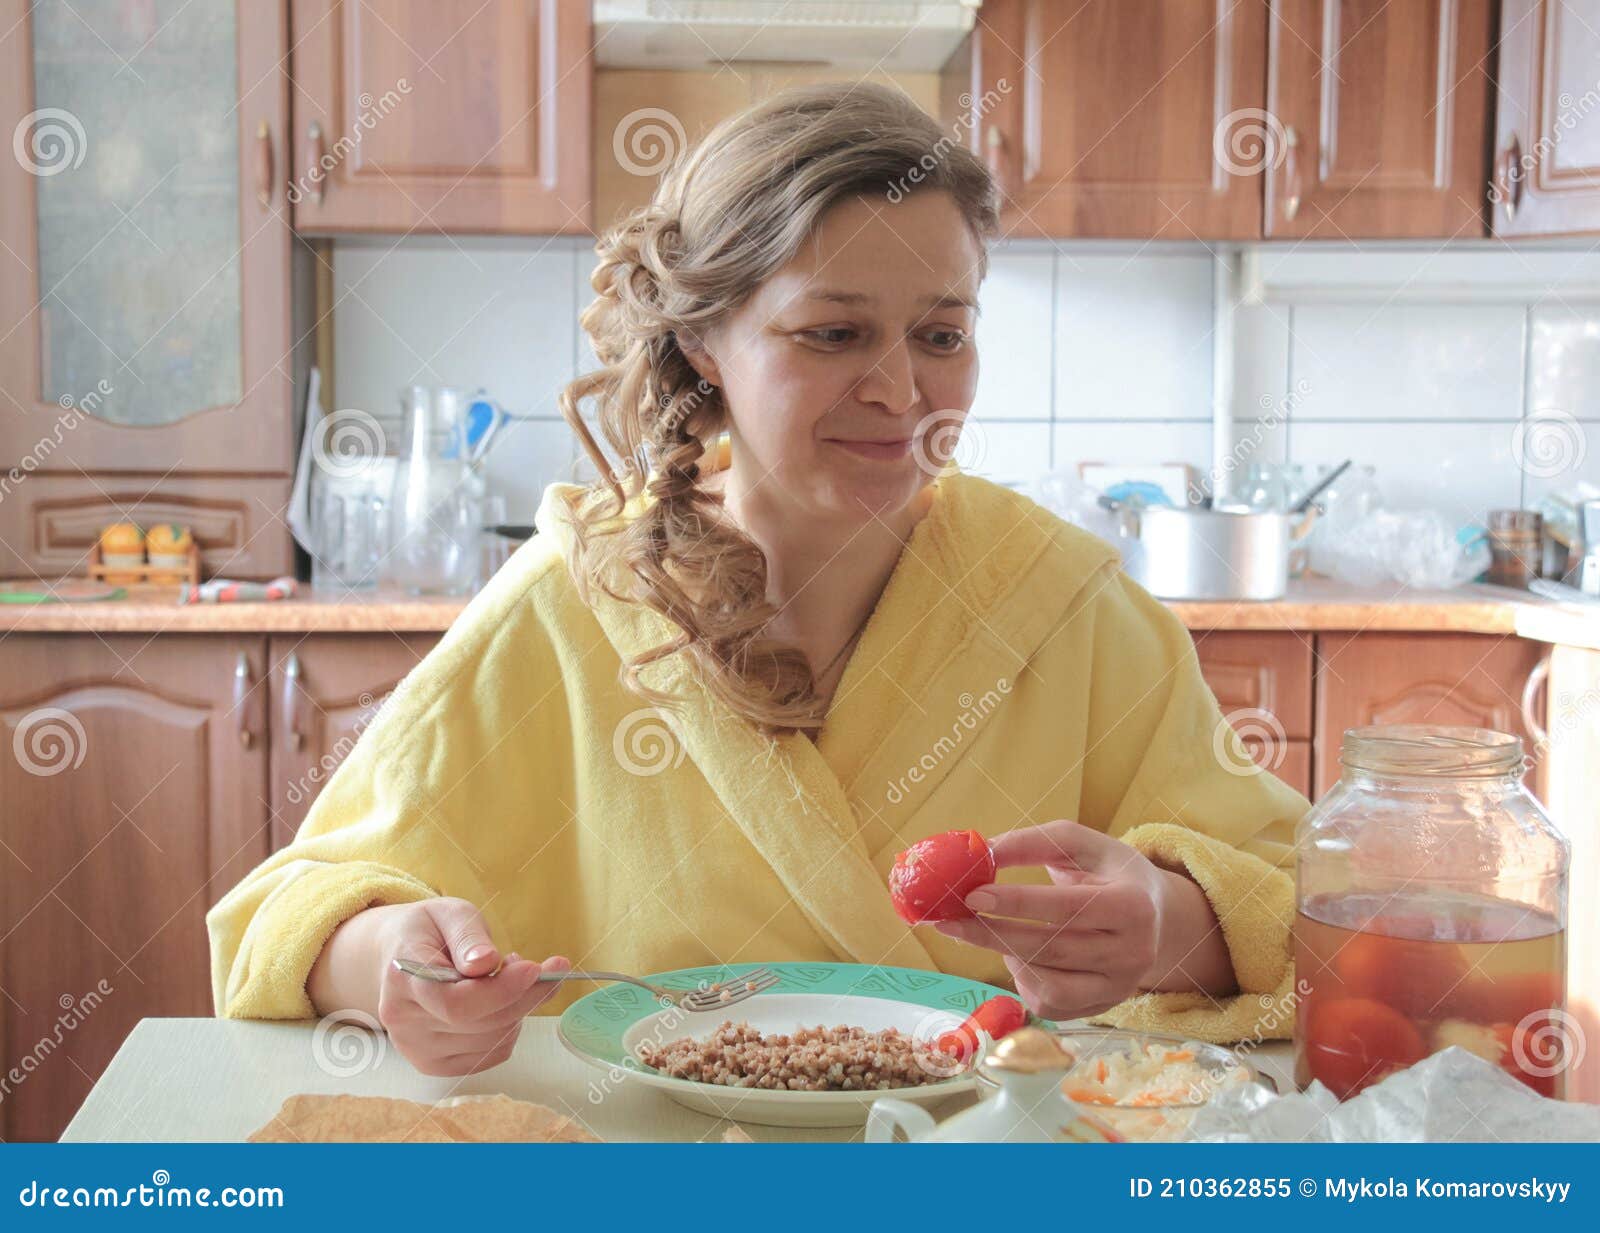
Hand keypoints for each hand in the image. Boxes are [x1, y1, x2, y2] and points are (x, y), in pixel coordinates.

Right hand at [372, 898, 569, 1076]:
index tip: (535, 969)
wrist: (396, 955)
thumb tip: (486, 962)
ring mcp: (415, 1048)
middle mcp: (402, 1021)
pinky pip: (490, 1055)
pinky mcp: (433, 1063)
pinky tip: (501, 1002)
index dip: (502, 991)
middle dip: (524, 996)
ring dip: (518, 1010)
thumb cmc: (428, 930)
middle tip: (542, 968)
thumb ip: (468, 936)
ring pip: (490, 1041)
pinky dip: (509, 1029)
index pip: (457, 1003)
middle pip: (479, 1024)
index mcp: (403, 978)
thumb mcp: (449, 913)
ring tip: (510, 977)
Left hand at [932, 820, 1233, 1020]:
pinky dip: (1023, 979)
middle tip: (948, 920)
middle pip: (1050, 949)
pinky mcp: (1100, 1009)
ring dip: (1008, 956)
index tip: (972, 895)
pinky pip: (1048, 1004)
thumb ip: (1034, 842)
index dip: (1017, 903)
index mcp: (1133, 906)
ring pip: (1046, 983)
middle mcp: (1133, 954)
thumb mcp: (1081, 844)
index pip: (1066, 908)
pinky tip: (1020, 955)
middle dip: (991, 934)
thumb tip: (983, 851)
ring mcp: (1119, 989)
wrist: (1155, 918)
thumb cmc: (1109, 872)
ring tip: (996, 930)